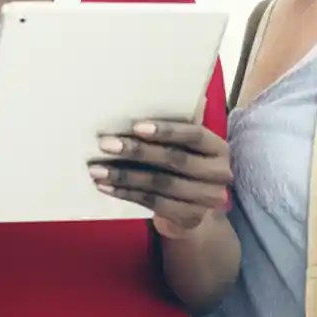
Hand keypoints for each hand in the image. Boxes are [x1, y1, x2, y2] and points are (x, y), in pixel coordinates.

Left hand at [88, 120, 231, 238]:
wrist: (194, 209)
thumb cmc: (184, 165)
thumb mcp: (185, 146)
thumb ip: (174, 127)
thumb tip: (144, 99)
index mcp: (218, 148)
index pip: (194, 135)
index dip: (166, 130)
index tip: (136, 127)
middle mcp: (219, 173)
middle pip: (174, 160)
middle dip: (137, 151)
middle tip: (106, 144)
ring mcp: (206, 199)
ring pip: (160, 184)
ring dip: (124, 176)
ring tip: (97, 169)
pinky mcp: (189, 217)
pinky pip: (153, 203)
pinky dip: (126, 194)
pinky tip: (106, 186)